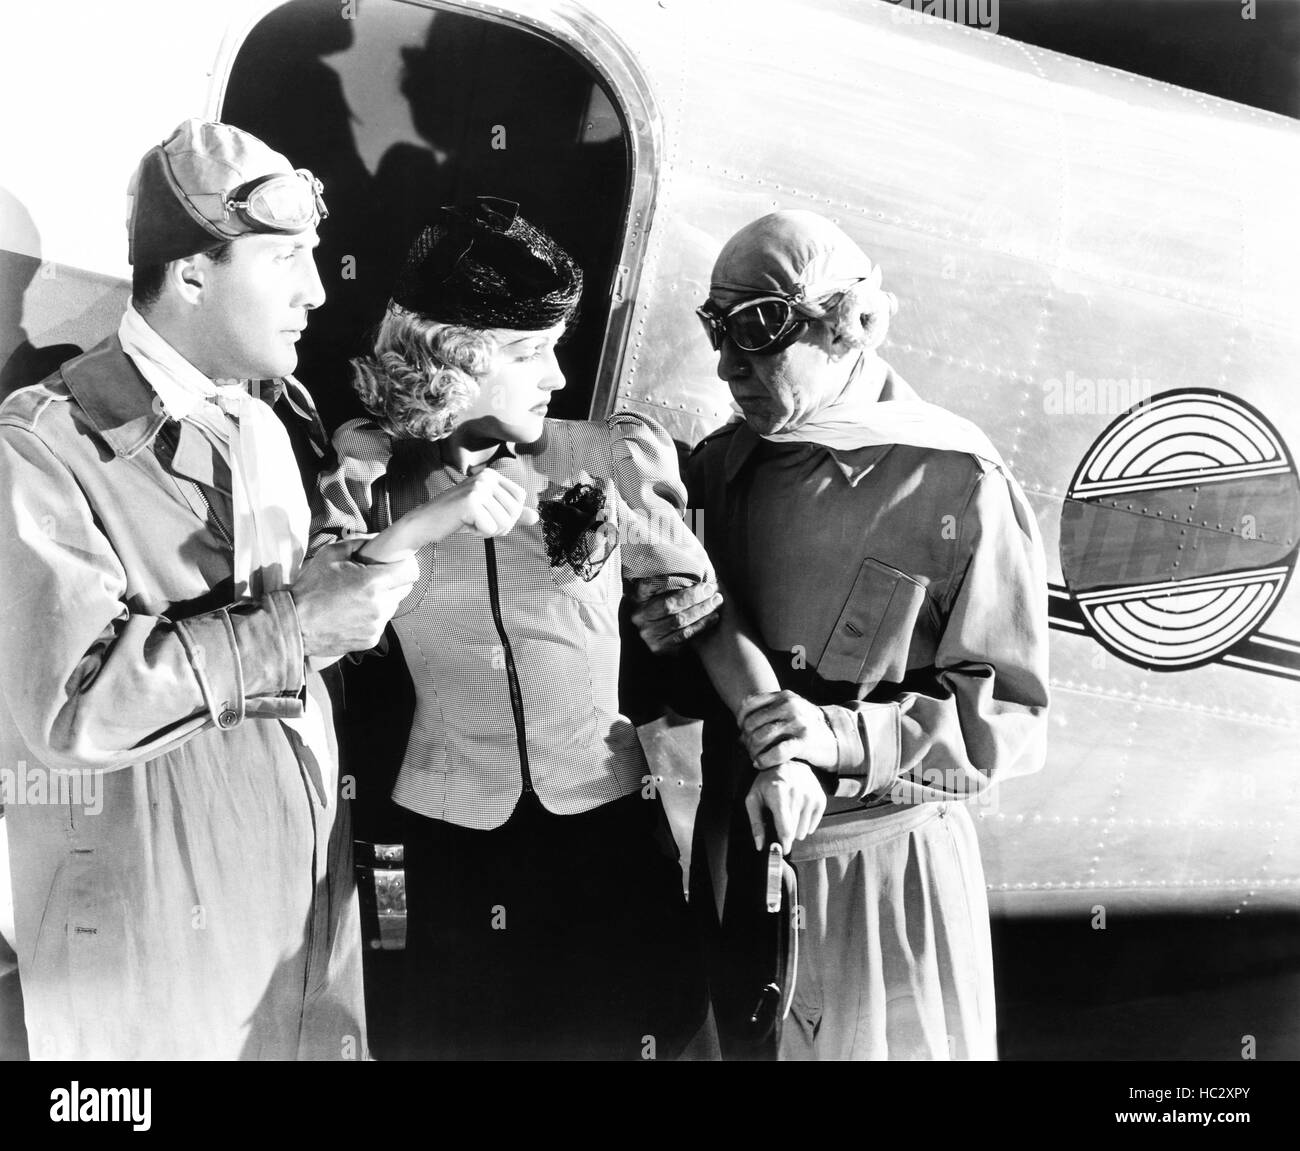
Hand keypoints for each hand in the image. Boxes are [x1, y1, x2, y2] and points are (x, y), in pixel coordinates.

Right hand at [291, 539, 418, 657]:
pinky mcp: (371, 639)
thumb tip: (380, 540)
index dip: (405, 565)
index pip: (410, 571)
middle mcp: (379, 606)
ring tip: (357, 597)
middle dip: (392, 581)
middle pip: (403, 588)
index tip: (396, 564)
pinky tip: (353, 612)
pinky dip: (372, 617)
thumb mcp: (331, 554)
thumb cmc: (311, 588)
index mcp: (372, 583)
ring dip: (382, 600)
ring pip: (393, 606)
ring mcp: (376, 625)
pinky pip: (381, 623)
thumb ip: (360, 542)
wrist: (296, 623)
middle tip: (371, 579)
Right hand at [361, 470, 537, 561]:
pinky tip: (464, 524)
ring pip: (505, 523)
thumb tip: (537, 518)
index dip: (508, 515)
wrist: (426, 522)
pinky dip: (479, 533)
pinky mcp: (471, 502)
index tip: (487, 513)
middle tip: (477, 521)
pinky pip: (491, 529)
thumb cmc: (458, 517)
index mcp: (492, 474)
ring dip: (488, 530)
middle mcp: (486, 476)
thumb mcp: (489, 513)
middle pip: (514, 513)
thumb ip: (513, 514)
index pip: (520, 500)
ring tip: (470, 521)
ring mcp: (478, 487)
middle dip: (499, 525)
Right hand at [629, 576, 722, 652]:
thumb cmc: (667, 601)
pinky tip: (713, 617)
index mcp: (638, 596)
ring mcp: (647, 634)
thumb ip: (670, 578)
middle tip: (711, 589)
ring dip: (701, 610)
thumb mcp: (662, 588)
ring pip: (679, 621)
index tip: (696, 577)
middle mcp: (639, 616)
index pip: (651, 584)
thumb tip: (690, 561)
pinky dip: (701, 626)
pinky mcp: (659, 647)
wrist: (661, 632)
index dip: (670, 579)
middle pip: (669, 605)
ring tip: (717, 601)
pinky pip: (684, 636)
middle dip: (694, 597)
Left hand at [738, 690, 837, 769]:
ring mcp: (797, 722)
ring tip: (754, 757)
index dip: (740, 719)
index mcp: (784, 696)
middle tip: (749, 748)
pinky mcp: (804, 741)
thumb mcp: (790, 710)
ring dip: (753, 751)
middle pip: (752, 723)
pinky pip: (776, 752)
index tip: (742, 730)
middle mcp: (790, 705)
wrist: (835, 737)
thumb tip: (740, 733)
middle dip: (746, 738)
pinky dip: (764, 760)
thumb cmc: (806, 726)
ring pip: (760, 737)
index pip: (750, 704)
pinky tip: (760, 764)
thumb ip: (768, 714)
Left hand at [744, 761, 826, 852]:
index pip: (785, 828)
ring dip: (795, 829)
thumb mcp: (753, 799)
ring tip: (788, 815)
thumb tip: (761, 846)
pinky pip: (813, 825)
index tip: (781, 849)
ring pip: (804, 830)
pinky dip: (805, 825)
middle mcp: (797, 794)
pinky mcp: (820, 798)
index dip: (783, 843)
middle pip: (794, 831)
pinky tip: (797, 814)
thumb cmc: (766, 783)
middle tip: (779, 827)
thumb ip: (756, 823)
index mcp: (778, 793)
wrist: (786, 763)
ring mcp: (811, 795)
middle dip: (786, 835)